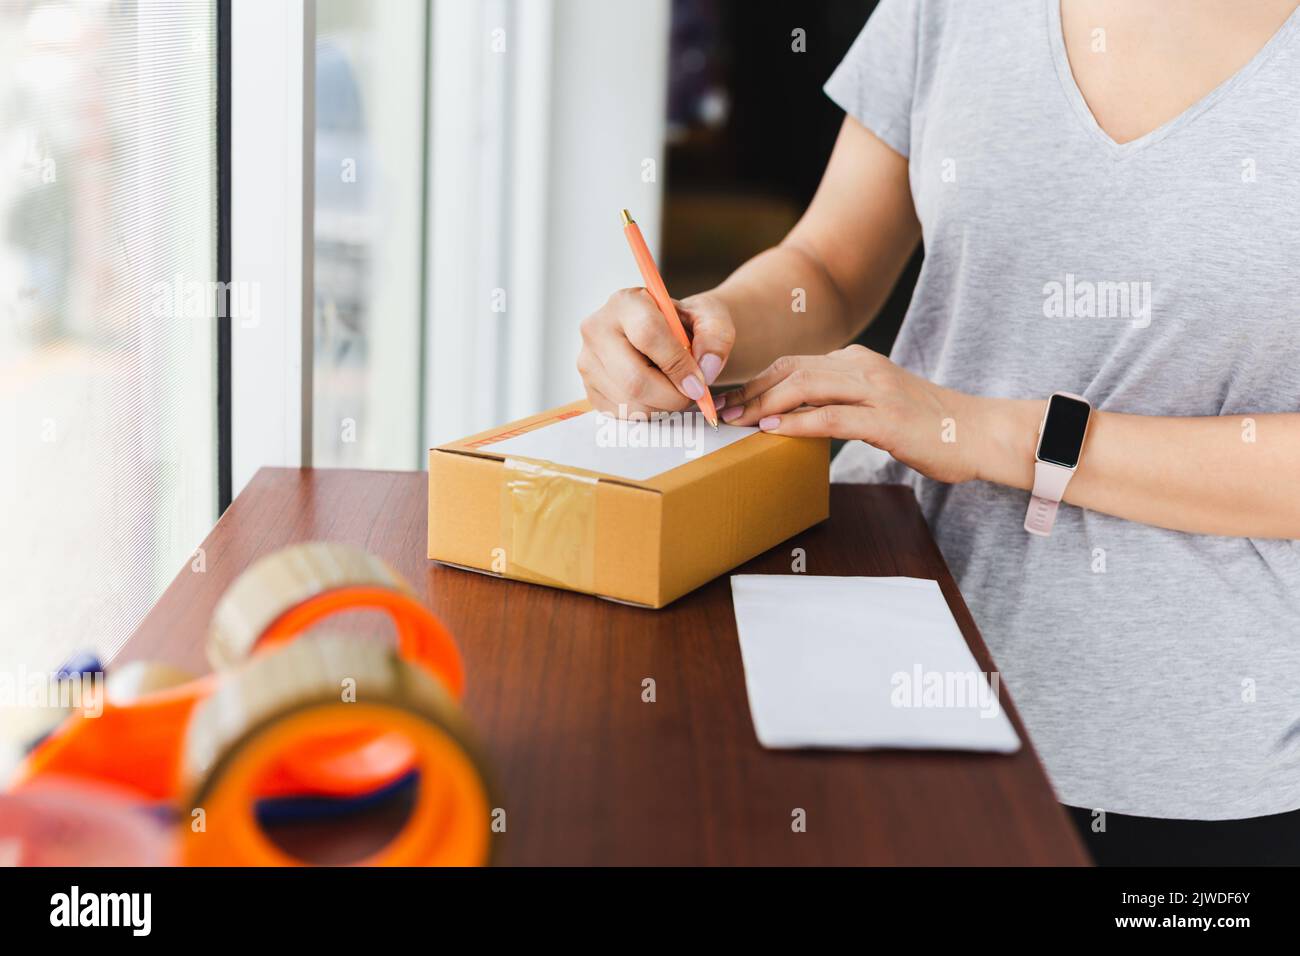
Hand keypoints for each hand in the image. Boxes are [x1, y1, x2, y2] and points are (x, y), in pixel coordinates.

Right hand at [576, 289, 734, 415]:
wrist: (665, 336)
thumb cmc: (686, 325)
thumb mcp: (710, 319)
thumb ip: (717, 337)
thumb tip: (705, 369)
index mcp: (625, 302)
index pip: (648, 335)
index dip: (677, 365)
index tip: (698, 383)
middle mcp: (597, 329)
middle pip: (633, 379)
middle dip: (672, 397)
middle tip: (692, 395)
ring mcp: (588, 362)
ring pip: (630, 403)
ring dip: (663, 407)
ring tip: (675, 390)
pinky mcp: (589, 389)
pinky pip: (622, 415)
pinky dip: (649, 413)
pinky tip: (657, 395)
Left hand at [718, 344, 986, 484]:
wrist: (979, 432)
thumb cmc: (930, 424)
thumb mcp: (879, 401)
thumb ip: (844, 399)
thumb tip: (802, 415)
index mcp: (859, 361)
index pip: (796, 362)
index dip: (760, 380)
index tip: (735, 398)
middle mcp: (863, 368)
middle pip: (793, 369)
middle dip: (753, 390)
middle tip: (726, 411)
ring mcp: (875, 392)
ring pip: (806, 387)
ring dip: (766, 404)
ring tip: (740, 421)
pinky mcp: (886, 420)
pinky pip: (830, 417)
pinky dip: (796, 423)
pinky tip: (772, 431)